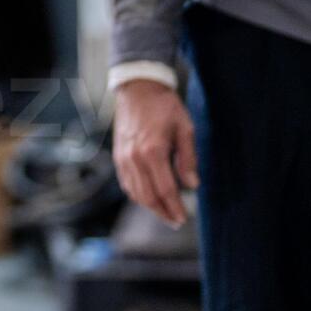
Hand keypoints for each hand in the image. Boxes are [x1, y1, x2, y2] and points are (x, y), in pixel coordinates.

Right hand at [112, 77, 199, 225]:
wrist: (138, 88)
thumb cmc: (164, 106)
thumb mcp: (184, 128)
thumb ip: (188, 158)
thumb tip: (192, 185)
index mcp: (152, 151)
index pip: (165, 190)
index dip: (175, 207)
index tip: (183, 219)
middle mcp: (134, 158)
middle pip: (148, 197)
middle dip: (163, 212)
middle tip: (176, 221)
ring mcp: (123, 158)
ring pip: (135, 193)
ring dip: (150, 207)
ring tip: (165, 213)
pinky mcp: (118, 157)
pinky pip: (127, 184)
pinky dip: (138, 195)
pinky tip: (150, 198)